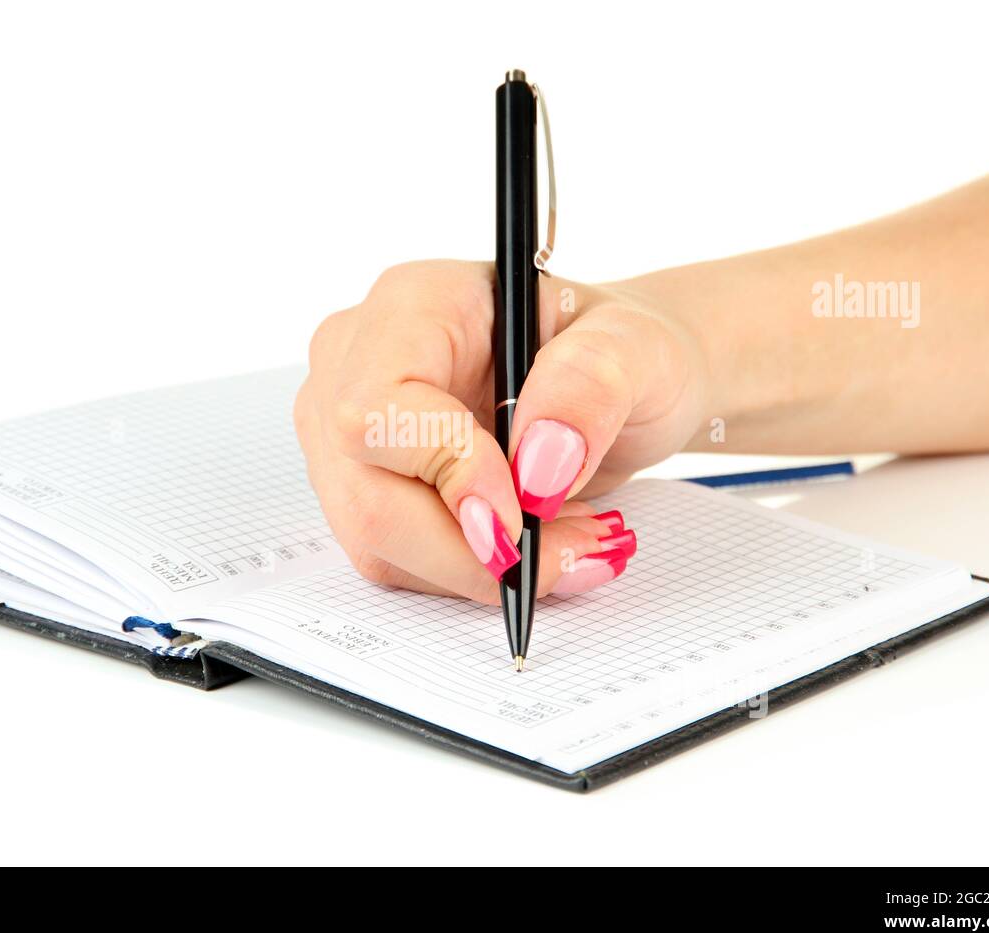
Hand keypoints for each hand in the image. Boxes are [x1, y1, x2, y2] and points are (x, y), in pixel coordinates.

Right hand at [295, 260, 707, 604]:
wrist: (619, 383)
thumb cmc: (620, 350)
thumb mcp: (637, 345)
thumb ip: (592, 385)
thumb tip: (537, 468)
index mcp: (412, 304)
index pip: (376, 408)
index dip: (445, 472)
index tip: (527, 510)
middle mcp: (357, 364)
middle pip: (368, 497)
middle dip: (475, 551)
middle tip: (573, 553)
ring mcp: (350, 434)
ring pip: (380, 543)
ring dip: (482, 569)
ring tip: (571, 543)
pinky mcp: (364, 489)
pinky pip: (399, 560)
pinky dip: (473, 572)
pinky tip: (536, 547)